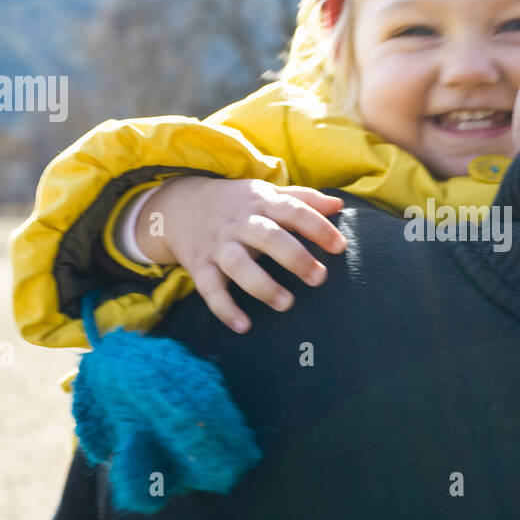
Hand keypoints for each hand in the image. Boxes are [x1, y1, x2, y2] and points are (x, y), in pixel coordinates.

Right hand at [137, 176, 345, 332]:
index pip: (294, 211)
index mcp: (262, 202)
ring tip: (287, 304)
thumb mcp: (267, 192)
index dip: (318, 228)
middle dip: (295, 258)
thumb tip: (339, 203)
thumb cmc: (237, 203)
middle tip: (320, 279)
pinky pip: (210, 289)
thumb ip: (303, 198)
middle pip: (269, 238)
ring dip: (263, 286)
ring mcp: (219, 244)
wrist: (178, 204)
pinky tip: (244, 326)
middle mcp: (240, 222)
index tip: (340, 247)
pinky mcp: (200, 266)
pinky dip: (225, 309)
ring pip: (239, 265)